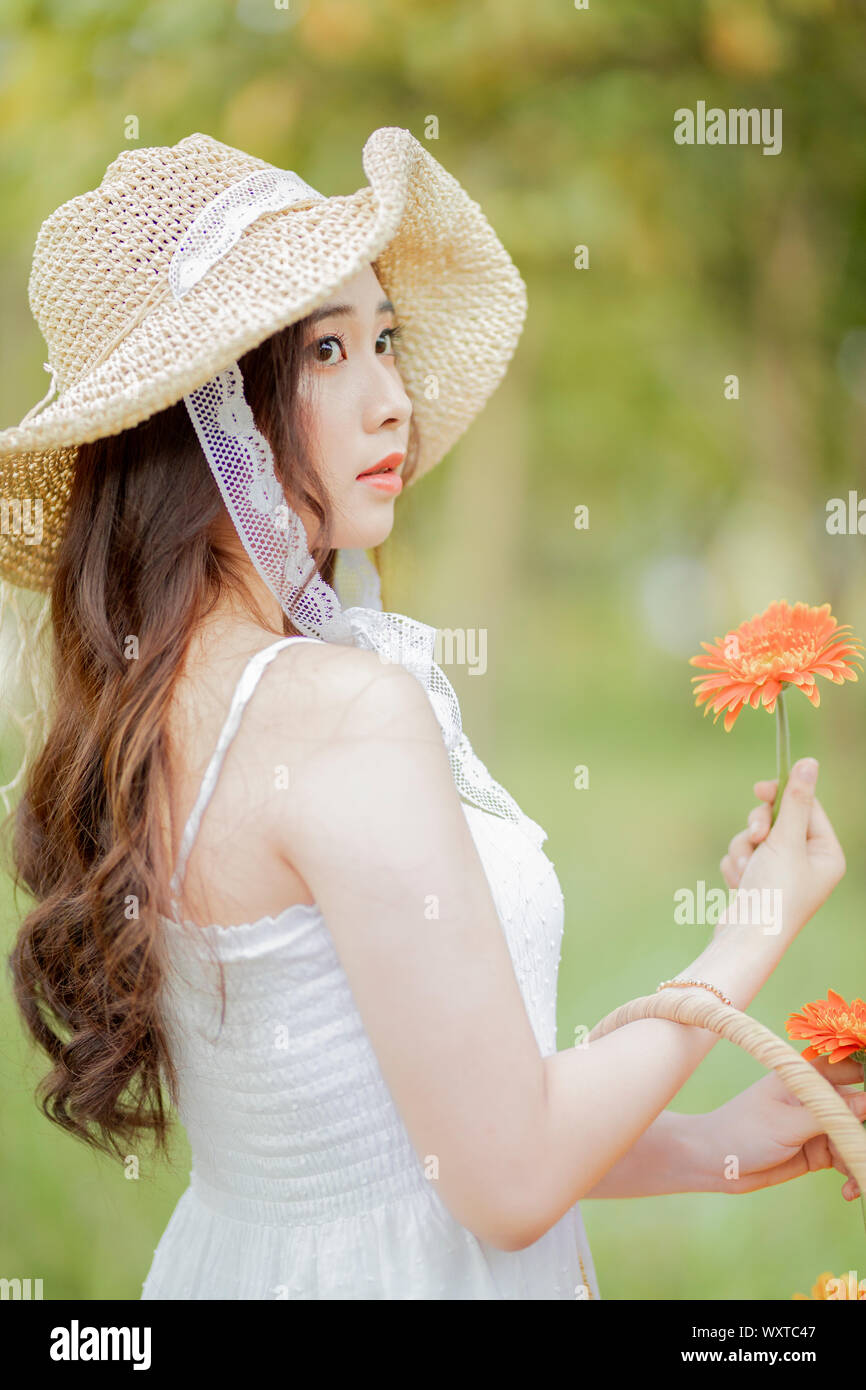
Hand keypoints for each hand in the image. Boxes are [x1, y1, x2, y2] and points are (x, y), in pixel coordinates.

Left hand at [694, 1053, 865, 1197]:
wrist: (717, 1163)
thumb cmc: (743, 1132)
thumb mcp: (787, 1124)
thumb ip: (829, 1114)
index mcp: (805, 1077)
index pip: (850, 1070)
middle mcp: (816, 1098)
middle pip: (859, 1111)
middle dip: (865, 1135)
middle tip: (864, 1155)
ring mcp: (819, 1124)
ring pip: (855, 1138)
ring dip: (859, 1158)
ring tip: (856, 1184)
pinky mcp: (819, 1150)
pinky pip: (847, 1159)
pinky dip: (851, 1174)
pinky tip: (848, 1191)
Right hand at [718, 759, 845, 936]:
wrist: (745, 940)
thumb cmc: (774, 893)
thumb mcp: (785, 841)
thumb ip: (794, 800)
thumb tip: (809, 762)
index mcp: (827, 854)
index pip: (807, 808)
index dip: (783, 796)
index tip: (759, 788)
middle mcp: (807, 863)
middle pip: (778, 819)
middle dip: (759, 829)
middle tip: (756, 839)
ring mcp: (781, 873)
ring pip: (754, 837)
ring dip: (744, 851)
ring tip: (747, 872)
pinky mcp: (758, 880)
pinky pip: (742, 855)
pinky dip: (736, 866)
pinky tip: (741, 885)